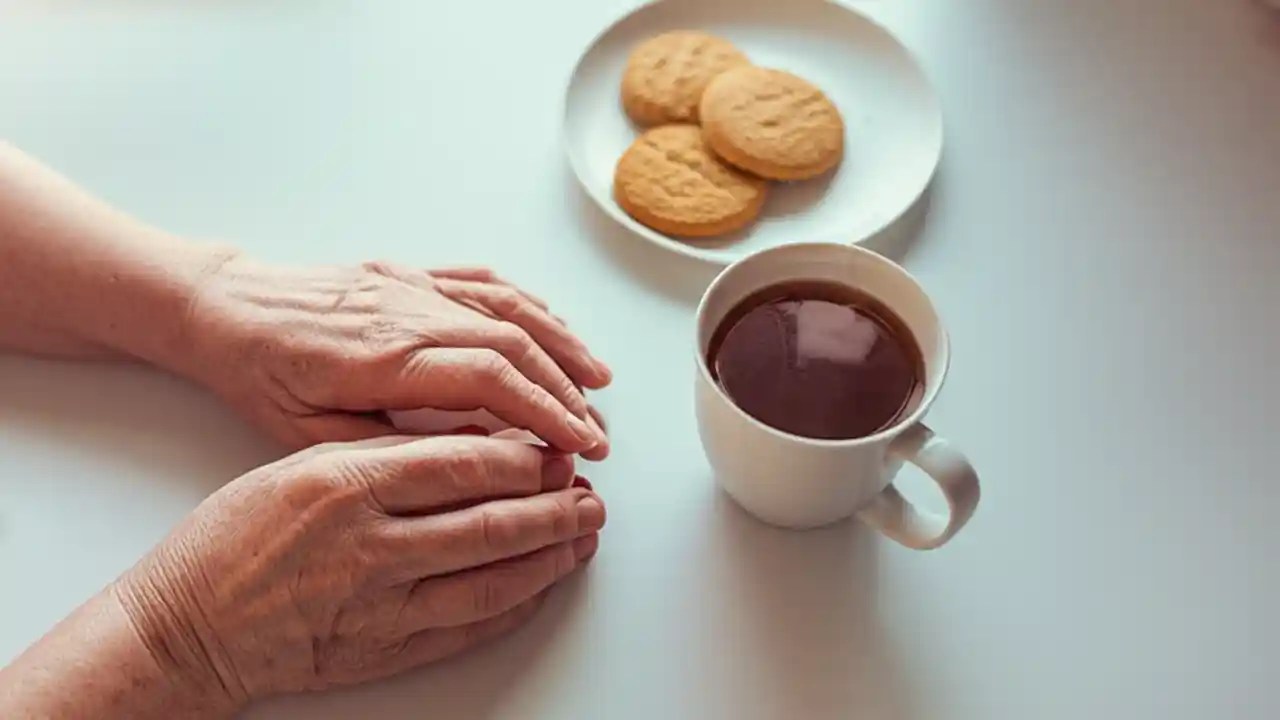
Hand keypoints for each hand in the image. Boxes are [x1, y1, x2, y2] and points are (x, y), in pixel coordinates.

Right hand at [113, 435, 603, 707]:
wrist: (187, 627)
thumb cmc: (235, 539)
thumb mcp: (300, 467)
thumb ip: (383, 454)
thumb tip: (467, 444)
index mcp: (348, 485)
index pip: (463, 465)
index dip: (524, 460)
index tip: (557, 451)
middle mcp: (371, 545)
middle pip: (491, 523)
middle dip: (556, 509)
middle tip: (591, 495)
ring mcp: (381, 605)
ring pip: (492, 580)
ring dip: (549, 558)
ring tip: (583, 537)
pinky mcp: (385, 651)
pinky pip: (469, 628)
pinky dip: (515, 606)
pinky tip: (542, 586)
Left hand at [175, 257, 610, 455]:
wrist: (225, 308)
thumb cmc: (260, 377)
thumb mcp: (312, 434)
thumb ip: (395, 442)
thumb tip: (475, 445)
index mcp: (386, 357)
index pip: (492, 380)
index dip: (548, 413)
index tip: (582, 446)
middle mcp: (410, 312)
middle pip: (513, 345)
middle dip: (567, 390)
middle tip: (598, 432)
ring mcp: (413, 287)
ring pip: (507, 309)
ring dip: (561, 343)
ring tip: (599, 380)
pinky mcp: (409, 274)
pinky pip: (481, 283)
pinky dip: (526, 304)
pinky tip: (552, 325)